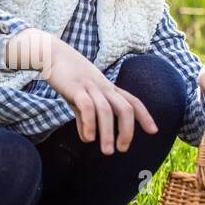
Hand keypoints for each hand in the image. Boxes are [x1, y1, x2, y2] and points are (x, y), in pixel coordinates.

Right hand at [37, 36, 157, 155]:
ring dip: (108, 133)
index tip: (154, 131)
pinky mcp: (75, 87)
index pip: (132, 101)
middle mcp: (104, 87)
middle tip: (123, 149)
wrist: (51, 53)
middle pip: (125, 108)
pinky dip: (90, 123)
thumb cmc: (67, 77)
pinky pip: (87, 106)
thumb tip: (88, 138)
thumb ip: (85, 118)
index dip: (145, 115)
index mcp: (108, 89)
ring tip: (107, 151)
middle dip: (127, 130)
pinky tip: (88, 139)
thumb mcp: (79, 98)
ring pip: (106, 110)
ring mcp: (90, 87)